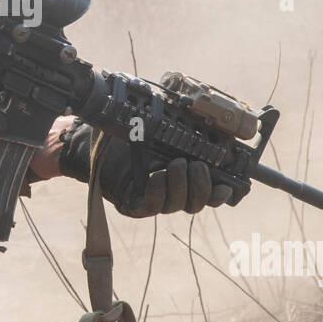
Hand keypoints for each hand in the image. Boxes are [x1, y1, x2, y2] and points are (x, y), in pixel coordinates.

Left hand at [57, 118, 233, 217]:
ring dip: (181, 185)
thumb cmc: (127, 130)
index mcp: (184, 174)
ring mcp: (154, 199)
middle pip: (198, 202)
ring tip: (176, 164)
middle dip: (203, 186)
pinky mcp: (135, 205)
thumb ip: (186, 124)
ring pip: (178, 204)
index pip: (211, 192)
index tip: (229, 186)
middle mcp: (172, 190)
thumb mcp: (161, 125)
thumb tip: (210, 116)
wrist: (93, 139)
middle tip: (196, 165)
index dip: (223, 193)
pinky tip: (156, 176)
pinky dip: (158, 191)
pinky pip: (152, 205)